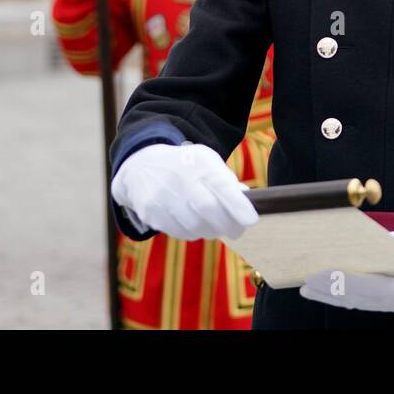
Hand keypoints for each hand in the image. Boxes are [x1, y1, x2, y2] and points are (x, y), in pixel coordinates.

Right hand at [110, 142, 257, 240]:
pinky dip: (193, 232)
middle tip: (238, 231)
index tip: (252, 219)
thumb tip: (246, 202)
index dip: (237, 205)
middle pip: (208, 210)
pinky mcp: (151, 213)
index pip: (220, 184)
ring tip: (214, 223)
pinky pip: (180, 232)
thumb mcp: (206, 161)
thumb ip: (226, 180)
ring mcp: (161, 197)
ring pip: (195, 226)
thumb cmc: (184, 165)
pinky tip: (194, 222)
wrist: (141, 166)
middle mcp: (177, 178)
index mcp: (197, 161)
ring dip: (211, 230)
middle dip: (228, 225)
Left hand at [299, 229, 393, 312]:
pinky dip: (339, 296)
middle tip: (305, 279)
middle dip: (328, 289)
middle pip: (357, 297)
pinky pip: (358, 303)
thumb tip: (341, 240)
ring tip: (306, 286)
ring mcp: (393, 306)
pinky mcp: (386, 306)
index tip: (318, 273)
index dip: (340, 280)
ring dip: (328, 295)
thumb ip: (375, 245)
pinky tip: (320, 290)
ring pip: (354, 303)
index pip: (366, 285)